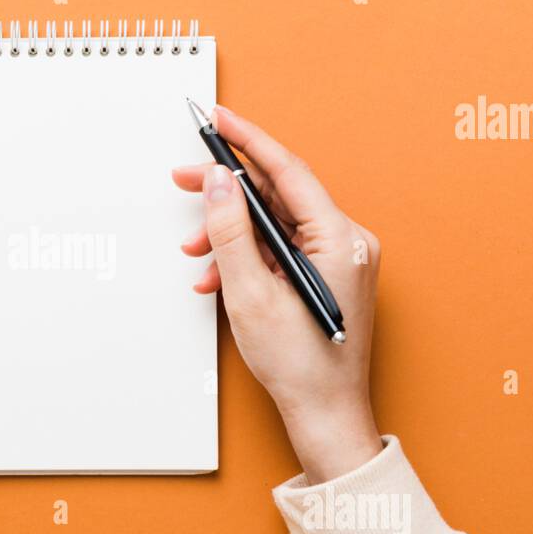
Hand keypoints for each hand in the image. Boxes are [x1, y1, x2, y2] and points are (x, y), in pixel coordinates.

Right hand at [173, 106, 381, 483]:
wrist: (326, 415)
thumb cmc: (302, 366)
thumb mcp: (251, 295)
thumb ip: (231, 233)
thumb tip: (220, 184)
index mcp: (340, 240)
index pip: (287, 170)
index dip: (248, 140)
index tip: (219, 118)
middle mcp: (347, 242)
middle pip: (279, 195)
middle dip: (227, 193)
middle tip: (185, 180)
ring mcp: (339, 260)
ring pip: (275, 224)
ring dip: (231, 233)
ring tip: (195, 252)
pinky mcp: (328, 275)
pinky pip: (281, 249)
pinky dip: (247, 256)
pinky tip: (218, 277)